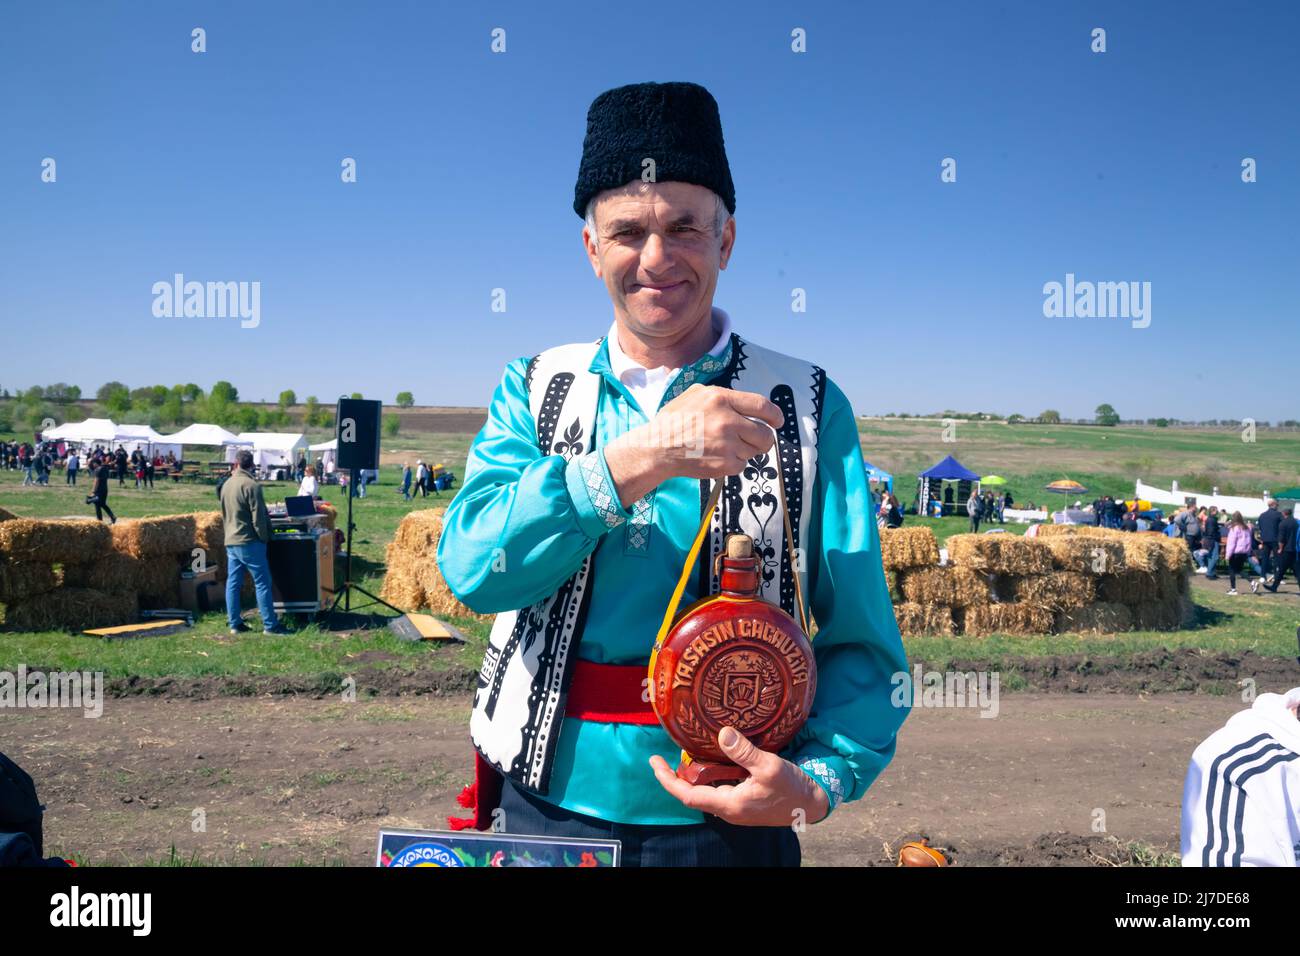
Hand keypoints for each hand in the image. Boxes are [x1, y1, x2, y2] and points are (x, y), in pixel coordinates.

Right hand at [605, 385, 783, 506]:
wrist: (657, 448)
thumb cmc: (675, 421)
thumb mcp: (695, 394)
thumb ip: (721, 395)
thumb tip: (746, 403)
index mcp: (721, 399)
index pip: (762, 405)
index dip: (775, 415)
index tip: (778, 421)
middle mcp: (727, 420)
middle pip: (765, 434)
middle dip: (763, 439)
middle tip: (755, 440)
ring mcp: (727, 444)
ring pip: (754, 451)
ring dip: (745, 451)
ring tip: (724, 447)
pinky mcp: (724, 464)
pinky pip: (742, 465)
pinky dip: (733, 463)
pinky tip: (717, 457)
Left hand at [650, 726, 829, 826]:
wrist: (812, 802)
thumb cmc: (791, 787)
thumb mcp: (768, 766)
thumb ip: (743, 751)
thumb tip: (721, 733)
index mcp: (730, 804)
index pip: (688, 795)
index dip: (668, 780)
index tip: (654, 762)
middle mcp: (728, 809)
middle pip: (693, 793)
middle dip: (676, 775)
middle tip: (664, 753)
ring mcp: (735, 806)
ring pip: (706, 790)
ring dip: (693, 773)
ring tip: (684, 751)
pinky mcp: (743, 801)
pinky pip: (719, 787)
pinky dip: (710, 773)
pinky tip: (711, 757)